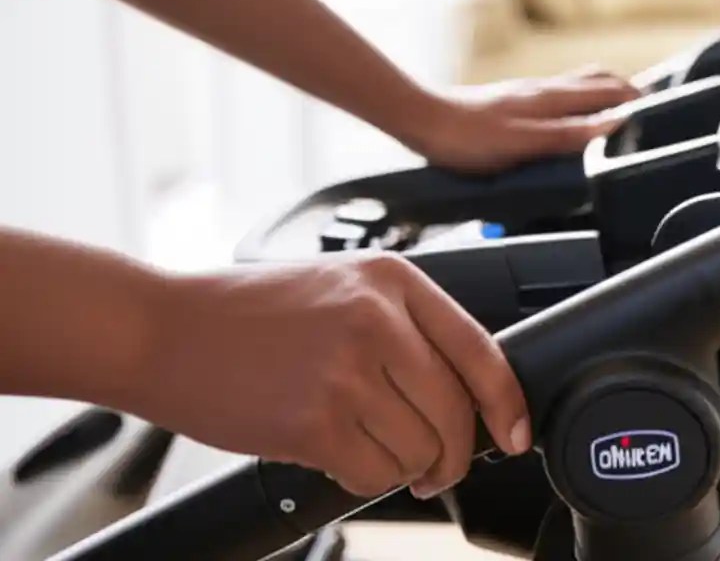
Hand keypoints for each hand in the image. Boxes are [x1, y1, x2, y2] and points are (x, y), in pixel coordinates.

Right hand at [131, 254, 529, 498]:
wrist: (163, 329)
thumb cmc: (249, 312)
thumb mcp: (342, 286)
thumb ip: (407, 325)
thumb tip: (467, 389)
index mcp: (393, 280)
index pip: (482, 350)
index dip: (508, 403)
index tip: (515, 434)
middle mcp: (377, 320)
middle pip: (457, 412)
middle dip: (455, 454)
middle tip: (439, 466)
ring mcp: (347, 372)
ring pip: (422, 449)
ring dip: (409, 468)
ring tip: (378, 452)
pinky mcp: (315, 422)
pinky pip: (377, 475)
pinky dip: (369, 480)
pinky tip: (345, 457)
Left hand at [404, 69, 640, 173]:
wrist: (421, 121)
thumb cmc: (467, 137)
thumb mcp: (524, 142)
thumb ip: (570, 134)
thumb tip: (615, 124)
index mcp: (552, 97)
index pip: (608, 90)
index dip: (636, 99)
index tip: (660, 112)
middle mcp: (543, 89)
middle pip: (597, 81)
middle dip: (626, 91)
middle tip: (647, 109)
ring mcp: (527, 94)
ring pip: (577, 85)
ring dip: (602, 93)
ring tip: (617, 109)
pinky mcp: (512, 102)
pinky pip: (558, 96)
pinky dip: (578, 102)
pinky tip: (569, 119)